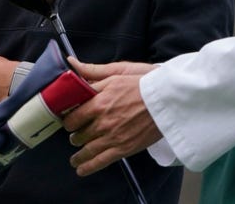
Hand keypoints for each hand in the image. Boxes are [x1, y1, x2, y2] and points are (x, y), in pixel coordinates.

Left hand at [61, 58, 162, 176]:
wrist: (166, 100)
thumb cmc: (142, 84)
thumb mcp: (115, 73)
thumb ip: (91, 72)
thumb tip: (71, 64)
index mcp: (98, 103)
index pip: (72, 117)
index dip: (68, 121)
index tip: (69, 122)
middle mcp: (102, 122)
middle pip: (79, 135)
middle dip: (75, 137)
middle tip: (75, 137)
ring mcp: (112, 137)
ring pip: (87, 150)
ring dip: (78, 156)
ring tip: (74, 159)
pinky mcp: (124, 148)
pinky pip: (101, 161)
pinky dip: (89, 167)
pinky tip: (82, 170)